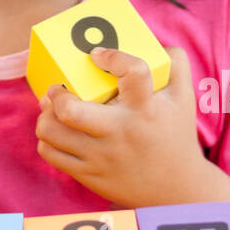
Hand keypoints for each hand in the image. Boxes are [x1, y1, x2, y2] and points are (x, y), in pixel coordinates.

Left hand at [34, 46, 213, 208]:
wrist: (176, 189)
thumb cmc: (176, 134)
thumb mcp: (184, 98)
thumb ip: (175, 64)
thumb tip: (157, 41)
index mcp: (145, 109)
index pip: (132, 72)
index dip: (112, 56)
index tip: (97, 54)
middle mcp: (120, 132)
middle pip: (72, 112)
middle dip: (57, 94)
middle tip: (58, 88)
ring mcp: (102, 157)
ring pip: (52, 132)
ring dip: (46, 115)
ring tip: (53, 108)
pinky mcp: (89, 175)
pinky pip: (51, 154)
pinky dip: (47, 138)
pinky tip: (57, 129)